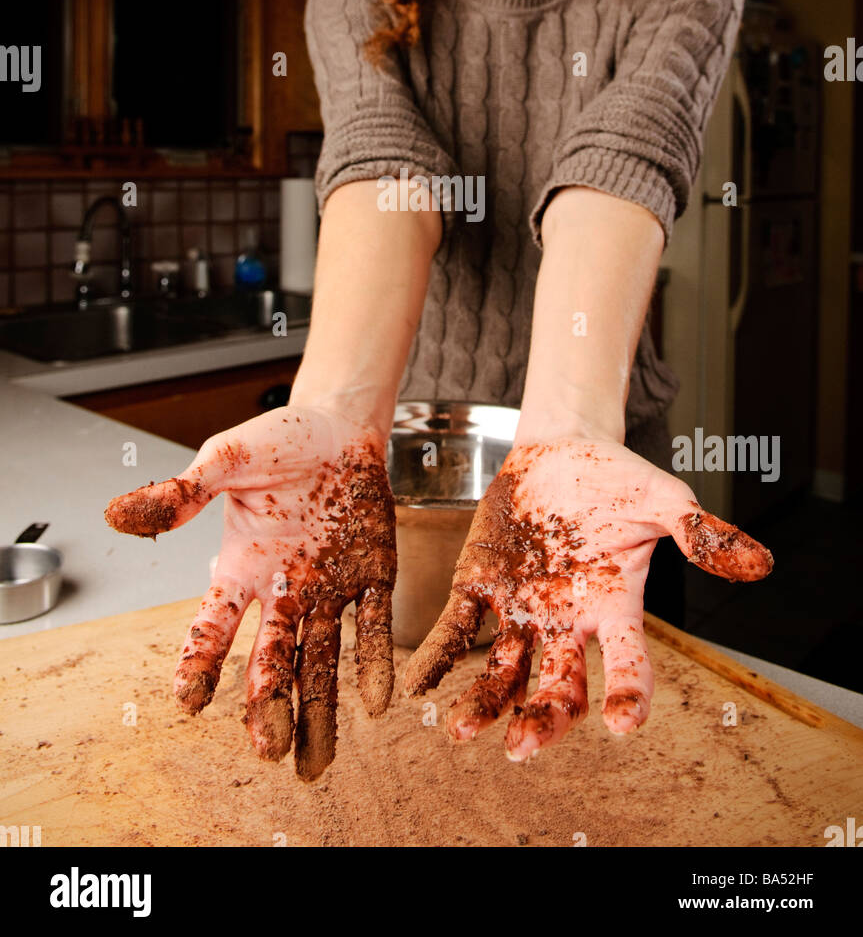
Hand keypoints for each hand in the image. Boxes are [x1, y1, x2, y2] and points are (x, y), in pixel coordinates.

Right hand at [104, 405, 395, 779]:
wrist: (340, 424)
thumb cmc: (281, 441)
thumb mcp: (227, 459)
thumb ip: (183, 492)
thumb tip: (118, 513)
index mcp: (242, 566)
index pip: (214, 625)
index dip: (199, 662)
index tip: (188, 701)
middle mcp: (283, 590)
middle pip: (271, 658)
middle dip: (267, 704)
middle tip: (268, 749)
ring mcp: (328, 589)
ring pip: (319, 659)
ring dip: (318, 709)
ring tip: (314, 760)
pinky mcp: (372, 577)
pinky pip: (373, 625)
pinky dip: (373, 661)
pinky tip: (377, 700)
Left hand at [403, 436, 772, 759]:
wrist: (560, 449)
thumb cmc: (616, 479)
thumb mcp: (663, 500)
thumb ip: (701, 534)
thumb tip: (762, 564)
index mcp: (614, 607)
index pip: (628, 664)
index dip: (627, 694)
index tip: (621, 724)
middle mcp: (567, 622)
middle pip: (559, 686)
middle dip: (543, 719)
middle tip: (523, 746)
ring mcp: (521, 610)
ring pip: (504, 671)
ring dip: (485, 703)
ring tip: (461, 729)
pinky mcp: (479, 587)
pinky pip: (457, 628)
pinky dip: (437, 656)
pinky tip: (419, 684)